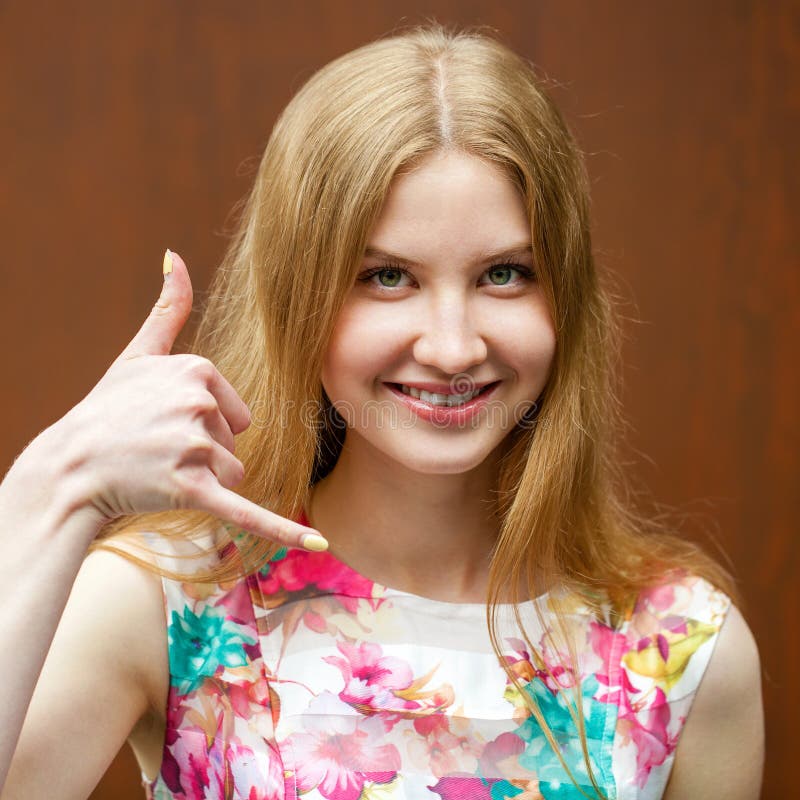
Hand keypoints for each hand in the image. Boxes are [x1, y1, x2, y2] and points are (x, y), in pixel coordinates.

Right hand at [53, 250, 326, 550]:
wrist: (70, 467)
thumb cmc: (107, 411)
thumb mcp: (138, 354)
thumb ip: (167, 309)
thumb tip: (177, 256)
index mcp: (197, 369)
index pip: (236, 410)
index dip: (205, 424)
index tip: (164, 422)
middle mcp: (198, 403)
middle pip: (236, 442)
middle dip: (205, 453)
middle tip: (156, 450)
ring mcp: (194, 447)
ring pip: (234, 474)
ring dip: (204, 482)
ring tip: (158, 473)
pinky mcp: (193, 490)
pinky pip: (249, 511)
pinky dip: (285, 529)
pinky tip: (321, 544)